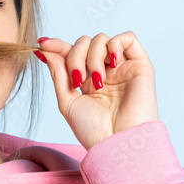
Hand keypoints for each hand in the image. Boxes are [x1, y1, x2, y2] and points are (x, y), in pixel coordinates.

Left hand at [38, 32, 158, 149]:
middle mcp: (105, 73)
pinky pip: (128, 38)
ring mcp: (122, 69)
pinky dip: (116, 44)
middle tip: (77, 80)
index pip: (72, 53)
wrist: (119, 144)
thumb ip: (58, 74)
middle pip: (85, 43)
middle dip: (75, 56)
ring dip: (93, 55)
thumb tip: (46, 48)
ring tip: (98, 81)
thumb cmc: (95, 132)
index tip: (44, 45)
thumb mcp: (67, 102)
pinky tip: (112, 63)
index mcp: (88, 82)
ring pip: (102, 39)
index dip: (58, 46)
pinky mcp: (140, 67)